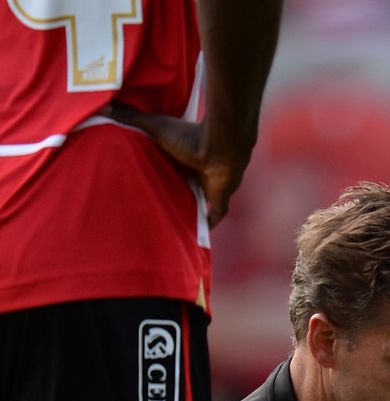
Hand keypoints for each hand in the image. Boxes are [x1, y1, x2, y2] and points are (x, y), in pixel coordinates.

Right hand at [106, 103, 249, 226]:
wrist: (218, 147)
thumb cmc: (188, 136)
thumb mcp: (154, 127)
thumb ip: (130, 118)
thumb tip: (102, 107)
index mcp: (181, 157)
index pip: (167, 170)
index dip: (157, 176)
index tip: (141, 184)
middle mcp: (195, 172)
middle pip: (181, 188)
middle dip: (170, 197)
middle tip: (151, 209)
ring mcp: (209, 186)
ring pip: (197, 203)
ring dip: (187, 212)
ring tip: (169, 226)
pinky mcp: (219, 198)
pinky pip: (214, 215)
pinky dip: (207, 225)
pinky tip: (196, 236)